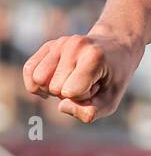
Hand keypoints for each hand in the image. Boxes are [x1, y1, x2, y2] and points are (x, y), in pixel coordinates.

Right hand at [23, 31, 143, 122]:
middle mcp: (73, 45)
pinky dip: (37, 83)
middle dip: (69, 94)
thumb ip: (90, 112)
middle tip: (88, 83)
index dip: (83, 97)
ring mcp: (60, 43)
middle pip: (54, 88)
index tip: (97, 86)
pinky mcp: (49, 45)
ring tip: (72, 80)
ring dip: (52, 88)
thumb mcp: (111, 100)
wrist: (116, 48)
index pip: (71, 92)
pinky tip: (52, 84)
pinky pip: (29, 70)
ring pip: (37, 80)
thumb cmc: (113, 78)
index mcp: (93, 56)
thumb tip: (62, 107)